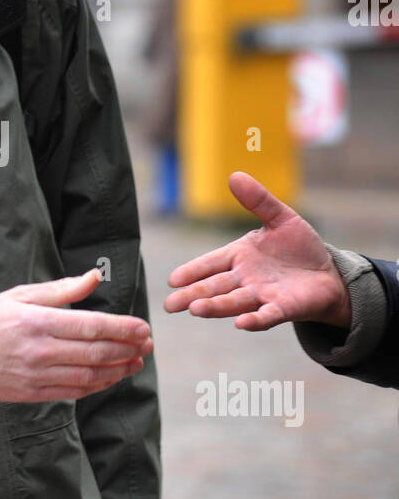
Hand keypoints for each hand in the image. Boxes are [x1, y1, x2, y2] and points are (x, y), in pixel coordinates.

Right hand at [0, 268, 152, 402]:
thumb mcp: (21, 295)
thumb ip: (62, 290)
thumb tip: (95, 277)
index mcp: (38, 321)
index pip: (91, 326)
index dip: (123, 329)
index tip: (144, 328)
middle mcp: (40, 350)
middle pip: (96, 352)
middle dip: (127, 349)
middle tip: (147, 345)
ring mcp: (36, 375)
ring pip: (89, 376)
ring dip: (118, 370)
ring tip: (136, 362)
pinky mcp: (31, 393)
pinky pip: (73, 392)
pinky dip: (97, 386)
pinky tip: (111, 377)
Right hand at [163, 171, 351, 331]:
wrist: (328, 274)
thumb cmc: (299, 248)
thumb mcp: (280, 217)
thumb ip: (258, 200)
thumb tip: (234, 175)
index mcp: (239, 256)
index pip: (210, 263)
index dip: (192, 271)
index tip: (173, 280)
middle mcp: (245, 279)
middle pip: (214, 288)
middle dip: (192, 295)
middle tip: (170, 305)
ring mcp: (263, 295)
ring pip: (234, 302)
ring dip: (216, 306)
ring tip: (196, 309)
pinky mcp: (284, 308)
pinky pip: (267, 315)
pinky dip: (254, 320)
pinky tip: (241, 324)